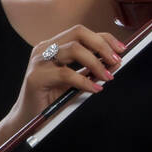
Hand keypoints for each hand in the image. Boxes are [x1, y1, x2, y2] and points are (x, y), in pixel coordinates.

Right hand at [4, 24, 127, 129]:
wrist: (28, 118)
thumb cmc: (53, 98)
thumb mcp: (76, 79)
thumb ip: (91, 68)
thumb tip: (115, 61)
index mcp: (54, 45)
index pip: (82, 32)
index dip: (105, 38)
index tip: (122, 49)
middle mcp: (44, 48)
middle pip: (78, 33)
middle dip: (102, 45)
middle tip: (116, 61)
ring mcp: (38, 61)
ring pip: (74, 49)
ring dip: (95, 62)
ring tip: (106, 77)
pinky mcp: (35, 77)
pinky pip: (66, 74)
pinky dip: (84, 81)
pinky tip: (94, 89)